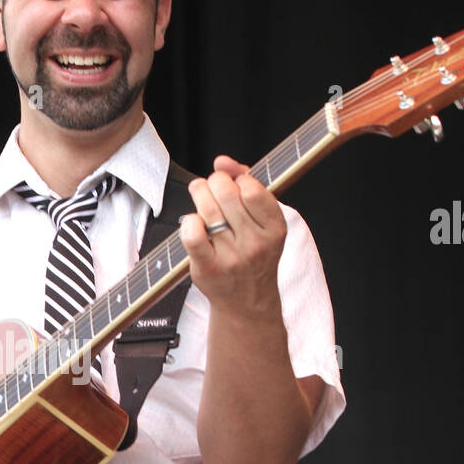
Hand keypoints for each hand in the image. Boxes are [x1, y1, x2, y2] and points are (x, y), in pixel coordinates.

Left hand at [180, 156, 286, 315]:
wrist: (247, 301)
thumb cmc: (253, 254)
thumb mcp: (263, 220)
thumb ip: (247, 183)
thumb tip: (223, 161)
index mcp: (275, 227)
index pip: (250, 187)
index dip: (236, 179)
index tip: (234, 186)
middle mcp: (255, 243)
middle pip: (225, 193)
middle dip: (214, 183)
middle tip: (212, 189)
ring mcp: (231, 257)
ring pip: (206, 209)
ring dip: (198, 196)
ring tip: (201, 199)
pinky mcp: (208, 268)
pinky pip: (192, 234)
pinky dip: (188, 222)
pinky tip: (193, 222)